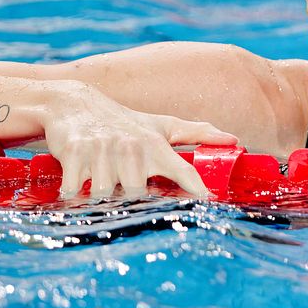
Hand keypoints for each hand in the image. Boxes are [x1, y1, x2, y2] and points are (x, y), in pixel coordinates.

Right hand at [41, 82, 238, 198]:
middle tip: (119, 183)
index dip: (196, 188)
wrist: (72, 105)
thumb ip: (197, 133)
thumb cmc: (124, 121)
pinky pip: (75, 191)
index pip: (182, 171)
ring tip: (97, 176)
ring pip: (106, 195)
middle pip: (137, 194)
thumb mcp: (160, 125)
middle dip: (127, 195)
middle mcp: (132, 147)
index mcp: (155, 144)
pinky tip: (76, 179)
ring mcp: (102, 150)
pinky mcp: (74, 154)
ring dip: (99, 194)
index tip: (208, 202)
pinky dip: (73, 192)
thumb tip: (234, 140)